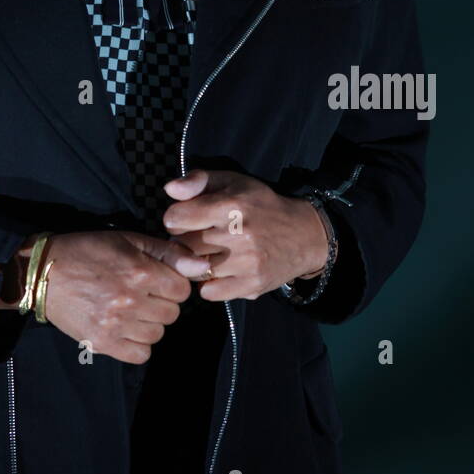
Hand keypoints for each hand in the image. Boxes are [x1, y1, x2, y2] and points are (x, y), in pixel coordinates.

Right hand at [41, 230, 210, 363]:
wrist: (44, 272)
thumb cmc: (89, 250)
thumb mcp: (128, 240)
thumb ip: (168, 252)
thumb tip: (203, 266)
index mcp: (140, 271)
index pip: (183, 290)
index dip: (173, 283)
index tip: (158, 279)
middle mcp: (131, 300)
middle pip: (172, 313)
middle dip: (162, 302)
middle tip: (141, 292)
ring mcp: (116, 325)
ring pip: (158, 334)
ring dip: (149, 323)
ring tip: (130, 308)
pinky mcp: (102, 343)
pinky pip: (140, 354)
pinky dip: (137, 344)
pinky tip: (125, 328)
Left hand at [161, 169, 329, 302]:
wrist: (303, 235)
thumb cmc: (261, 205)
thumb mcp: (233, 181)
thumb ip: (198, 181)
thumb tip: (170, 190)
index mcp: (232, 205)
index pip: (178, 218)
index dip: (175, 218)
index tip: (184, 218)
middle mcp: (240, 235)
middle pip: (184, 245)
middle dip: (183, 241)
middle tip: (196, 236)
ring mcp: (246, 263)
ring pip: (194, 271)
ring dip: (194, 264)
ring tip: (207, 253)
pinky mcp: (252, 285)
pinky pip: (209, 293)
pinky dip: (208, 284)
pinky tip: (219, 271)